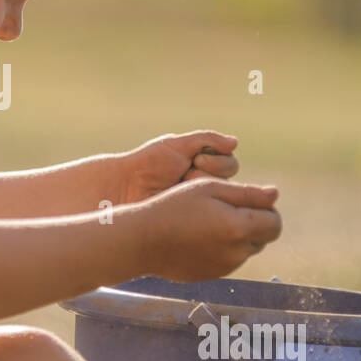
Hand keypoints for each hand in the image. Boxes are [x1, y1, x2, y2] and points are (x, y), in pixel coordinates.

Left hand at [110, 131, 239, 204]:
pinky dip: (198, 206)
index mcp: (205, 164)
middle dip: (208, 174)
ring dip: (200, 189)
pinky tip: (181, 202)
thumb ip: (206, 140)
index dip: (216, 161)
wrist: (125, 187)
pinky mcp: (194, 220)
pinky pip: (210, 215)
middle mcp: (207, 184)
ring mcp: (201, 203)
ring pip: (222, 197)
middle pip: (229, 181)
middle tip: (185, 174)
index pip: (230, 163)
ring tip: (178, 188)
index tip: (194, 160)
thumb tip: (235, 142)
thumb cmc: (148, 164)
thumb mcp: (177, 145)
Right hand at [132, 177, 281, 281]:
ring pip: (247, 248)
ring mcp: (225, 267)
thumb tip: (275, 194)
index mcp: (239, 227)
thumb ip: (247, 193)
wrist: (142, 241)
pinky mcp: (213, 274)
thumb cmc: (174, 208)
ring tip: (208, 223)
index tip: (245, 200)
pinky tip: (198, 237)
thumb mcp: (209, 189)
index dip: (266, 208)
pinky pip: (229, 259)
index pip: (275, 222)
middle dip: (254, 222)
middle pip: (264, 237)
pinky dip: (222, 247)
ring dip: (237, 235)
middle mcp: (237, 252)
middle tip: (226, 210)